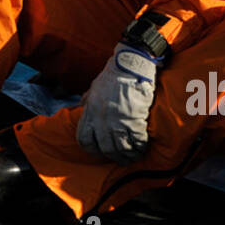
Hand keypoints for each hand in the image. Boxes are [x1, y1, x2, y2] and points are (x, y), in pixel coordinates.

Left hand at [76, 43, 161, 163]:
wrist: (130, 65)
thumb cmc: (112, 75)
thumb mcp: (93, 88)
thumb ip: (87, 101)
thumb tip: (81, 107)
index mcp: (89, 111)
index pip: (84, 139)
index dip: (92, 149)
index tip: (100, 152)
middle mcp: (101, 119)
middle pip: (105, 148)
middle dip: (114, 156)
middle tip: (121, 159)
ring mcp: (117, 121)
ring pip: (121, 147)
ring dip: (128, 155)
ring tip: (134, 157)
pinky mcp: (134, 119)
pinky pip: (136, 140)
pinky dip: (140, 147)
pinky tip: (143, 147)